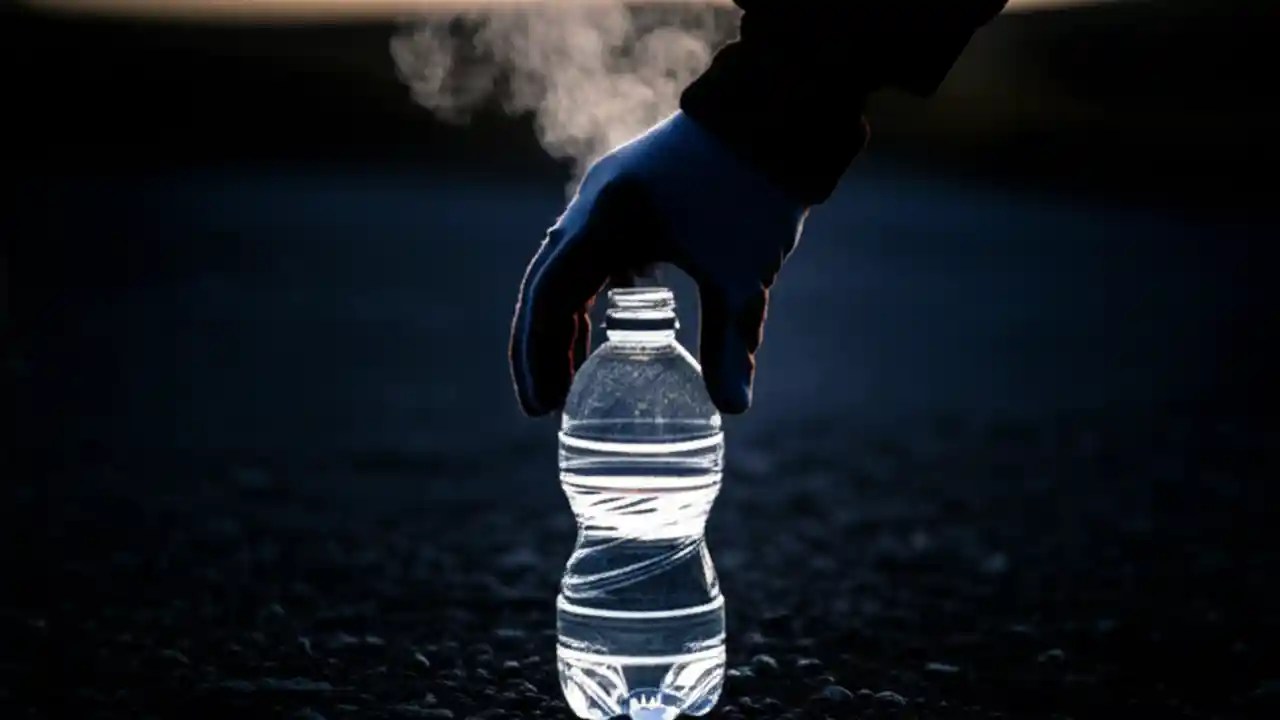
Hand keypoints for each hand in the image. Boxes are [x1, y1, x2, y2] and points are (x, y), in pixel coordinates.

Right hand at [510, 111, 806, 416]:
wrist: (775, 118)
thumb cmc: (754, 191)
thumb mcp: (742, 274)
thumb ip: (733, 343)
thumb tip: (734, 410)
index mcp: (603, 221)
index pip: (549, 299)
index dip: (540, 357)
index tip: (544, 407)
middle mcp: (591, 207)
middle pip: (543, 288)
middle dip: (542, 349)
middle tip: (547, 406)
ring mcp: (605, 199)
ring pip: (563, 271)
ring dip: (561, 325)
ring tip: (569, 380)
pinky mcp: (626, 199)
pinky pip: (588, 255)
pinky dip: (586, 298)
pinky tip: (603, 332)